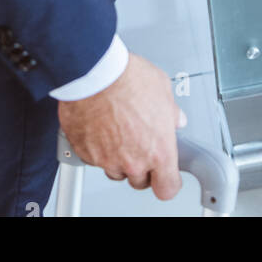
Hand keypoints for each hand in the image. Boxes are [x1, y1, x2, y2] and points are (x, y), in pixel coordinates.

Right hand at [57, 52, 186, 200]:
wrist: (94, 73)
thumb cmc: (128, 78)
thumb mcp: (162, 88)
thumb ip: (171, 111)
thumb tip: (176, 118)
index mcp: (159, 150)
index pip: (167, 188)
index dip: (166, 181)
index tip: (165, 174)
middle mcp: (133, 161)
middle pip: (140, 180)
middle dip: (141, 165)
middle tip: (139, 141)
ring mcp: (108, 160)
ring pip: (116, 170)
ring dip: (119, 157)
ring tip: (118, 129)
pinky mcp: (86, 154)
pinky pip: (95, 158)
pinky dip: (98, 147)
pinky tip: (101, 126)